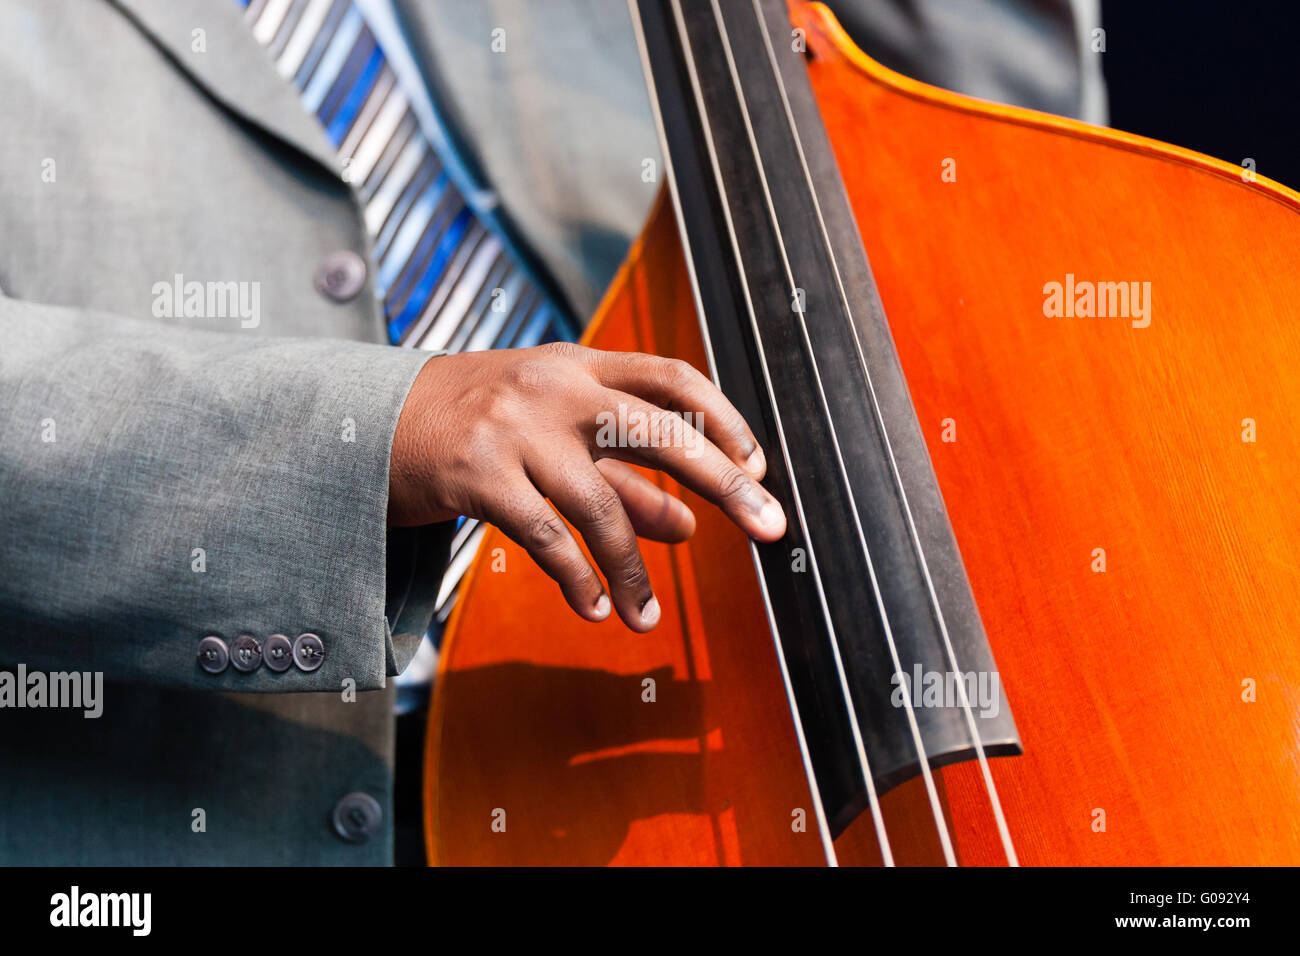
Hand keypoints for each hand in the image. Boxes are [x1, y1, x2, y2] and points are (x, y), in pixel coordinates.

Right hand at [389, 342, 786, 631]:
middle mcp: (554, 386)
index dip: (724, 420)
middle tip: (770, 526)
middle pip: (659, 432)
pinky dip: (578, 581)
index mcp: (580, 365)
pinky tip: (596, 609)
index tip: (758, 467)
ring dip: (633, 570)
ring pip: (599, 505)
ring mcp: (515, 427)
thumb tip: (690, 525)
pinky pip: (545, 538)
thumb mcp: (553, 436)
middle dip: (725, 480)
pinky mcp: (476, 473)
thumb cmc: (478, 427)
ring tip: (647, 619)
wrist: (369, 423)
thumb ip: (620, 474)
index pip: (672, 378)